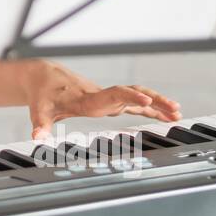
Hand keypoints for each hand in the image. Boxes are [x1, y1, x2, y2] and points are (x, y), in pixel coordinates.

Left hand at [20, 60, 180, 141]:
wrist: (45, 78)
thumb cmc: (43, 94)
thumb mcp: (39, 109)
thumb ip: (40, 124)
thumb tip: (37, 136)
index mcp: (87, 98)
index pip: (113, 95)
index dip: (129, 97)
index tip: (146, 101)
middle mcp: (101, 96)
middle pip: (132, 94)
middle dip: (154, 100)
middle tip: (174, 109)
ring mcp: (107, 98)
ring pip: (137, 96)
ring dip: (157, 103)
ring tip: (178, 113)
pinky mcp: (109, 101)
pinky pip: (133, 104)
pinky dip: (150, 109)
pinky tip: (165, 115)